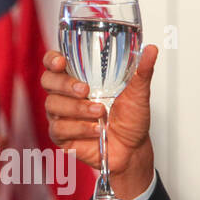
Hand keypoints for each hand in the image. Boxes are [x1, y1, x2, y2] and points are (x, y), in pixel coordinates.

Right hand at [41, 44, 157, 198]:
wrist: (132, 149)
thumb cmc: (130, 119)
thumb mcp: (138, 93)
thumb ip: (142, 71)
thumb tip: (151, 50)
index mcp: (79, 77)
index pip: (54, 62)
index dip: (53, 60)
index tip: (61, 62)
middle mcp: (66, 94)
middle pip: (48, 80)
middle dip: (65, 84)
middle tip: (85, 90)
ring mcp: (61, 114)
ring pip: (53, 105)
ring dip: (77, 108)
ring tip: (100, 112)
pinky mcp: (61, 135)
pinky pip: (59, 128)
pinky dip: (79, 128)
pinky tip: (96, 130)